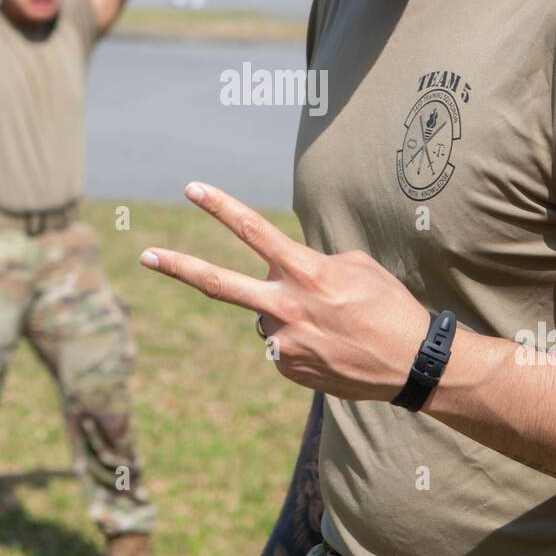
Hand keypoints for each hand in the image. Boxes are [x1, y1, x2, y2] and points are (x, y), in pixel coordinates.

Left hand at [138, 182, 428, 400]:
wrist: (411, 365)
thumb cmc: (389, 307)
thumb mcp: (357, 267)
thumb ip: (314, 263)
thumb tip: (286, 275)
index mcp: (306, 272)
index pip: (253, 231)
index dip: (220, 206)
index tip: (191, 189)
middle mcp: (287, 306)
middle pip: (219, 284)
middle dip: (178, 267)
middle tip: (144, 254)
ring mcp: (283, 341)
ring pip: (264, 315)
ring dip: (286, 312)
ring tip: (329, 323)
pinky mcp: (287, 367)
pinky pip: (280, 343)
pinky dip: (298, 338)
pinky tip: (329, 344)